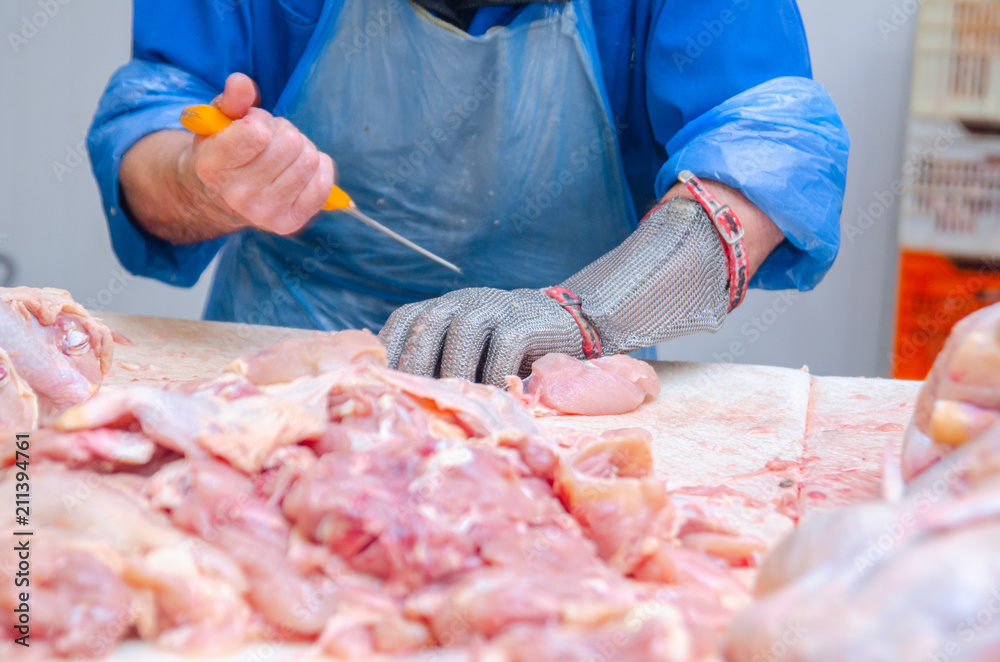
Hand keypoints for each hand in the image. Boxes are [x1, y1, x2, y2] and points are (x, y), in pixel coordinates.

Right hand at [181, 72, 335, 235]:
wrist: (219, 197)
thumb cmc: (223, 149)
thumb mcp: (218, 120)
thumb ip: (231, 99)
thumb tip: (242, 84)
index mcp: (213, 166)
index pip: (258, 133)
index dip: (263, 120)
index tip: (254, 124)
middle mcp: (238, 195)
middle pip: (291, 145)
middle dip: (285, 132)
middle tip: (272, 140)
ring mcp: (264, 213)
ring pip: (309, 161)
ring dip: (302, 149)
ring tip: (283, 155)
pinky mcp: (288, 223)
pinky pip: (324, 186)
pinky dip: (320, 168)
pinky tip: (301, 167)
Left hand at [379, 287, 586, 385]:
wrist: (557, 324)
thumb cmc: (496, 351)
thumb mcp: (460, 350)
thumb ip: (431, 364)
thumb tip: (392, 398)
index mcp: (438, 309)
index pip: (402, 323)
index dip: (388, 352)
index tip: (380, 385)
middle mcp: (460, 303)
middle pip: (427, 328)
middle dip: (416, 368)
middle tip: (414, 404)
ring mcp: (492, 308)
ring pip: (463, 335)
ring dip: (457, 372)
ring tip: (455, 404)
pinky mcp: (523, 321)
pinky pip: (504, 346)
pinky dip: (497, 374)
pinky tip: (495, 397)